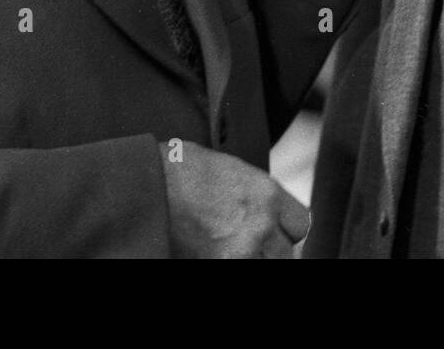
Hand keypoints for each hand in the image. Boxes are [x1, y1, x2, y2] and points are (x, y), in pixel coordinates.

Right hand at [159, 141, 310, 257]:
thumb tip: (264, 210)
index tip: (273, 232)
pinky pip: (235, 272)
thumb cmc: (177, 169)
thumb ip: (254, 193)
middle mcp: (260, 226)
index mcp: (267, 195)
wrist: (143, 185)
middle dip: (268, 250)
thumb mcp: (228, 169)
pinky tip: (210, 254)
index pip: (300, 225)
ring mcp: (239, 253)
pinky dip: (227, 265)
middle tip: (246, 242)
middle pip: (284, 255)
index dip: (284, 230)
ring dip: (250, 259)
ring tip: (228, 248)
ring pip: (263, 266)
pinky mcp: (216, 267)